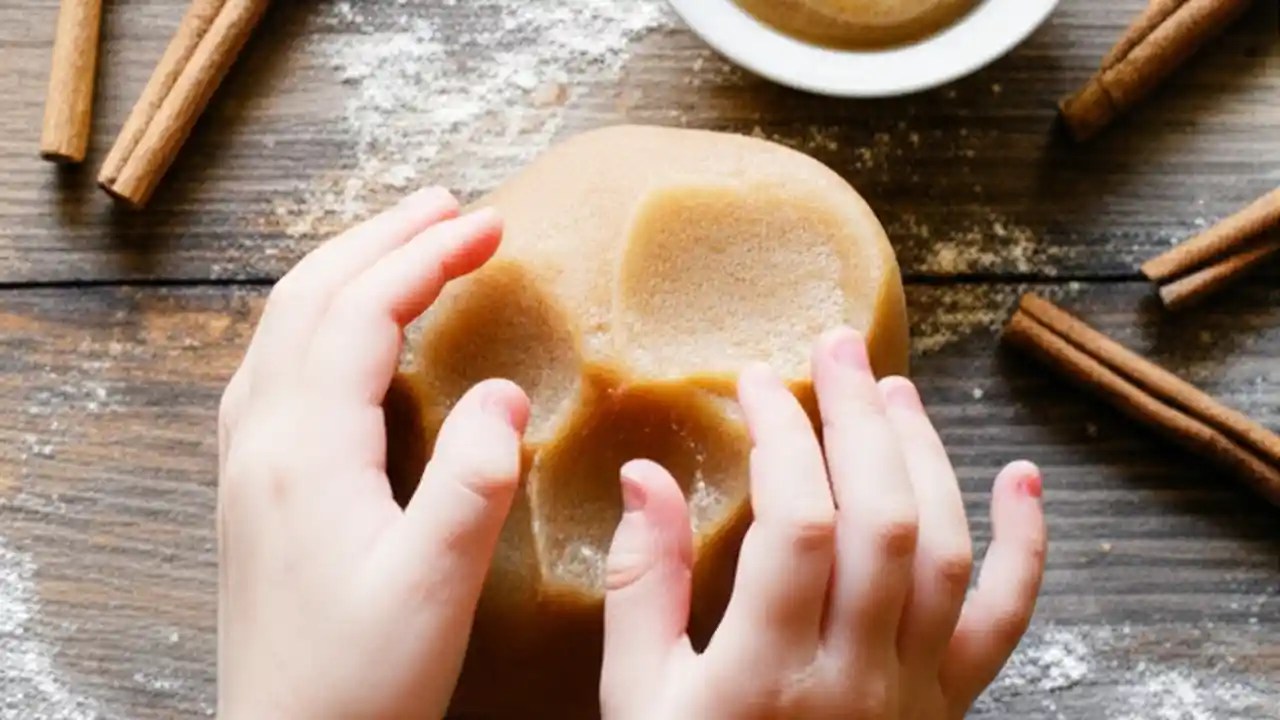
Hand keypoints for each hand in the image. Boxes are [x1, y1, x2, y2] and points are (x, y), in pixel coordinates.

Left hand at [217, 188, 529, 719]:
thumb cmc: (360, 683)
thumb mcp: (435, 587)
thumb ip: (472, 481)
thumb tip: (501, 391)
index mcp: (305, 451)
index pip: (362, 313)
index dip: (428, 257)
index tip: (493, 225)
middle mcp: (261, 441)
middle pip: (311, 299)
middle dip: (382, 239)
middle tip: (452, 205)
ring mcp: (247, 464)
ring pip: (284, 328)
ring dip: (346, 270)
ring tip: (406, 243)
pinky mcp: (252, 491)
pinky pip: (275, 368)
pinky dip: (319, 319)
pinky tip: (344, 335)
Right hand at [600, 329, 1046, 718]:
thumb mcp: (637, 698)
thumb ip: (640, 587)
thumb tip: (644, 476)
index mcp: (766, 674)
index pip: (797, 521)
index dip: (782, 435)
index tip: (756, 383)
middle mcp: (854, 677)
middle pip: (883, 519)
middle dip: (858, 420)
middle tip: (835, 348)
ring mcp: (912, 693)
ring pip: (945, 552)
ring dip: (926, 458)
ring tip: (892, 391)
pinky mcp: (947, 705)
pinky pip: (1004, 621)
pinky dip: (1025, 547)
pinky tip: (1021, 478)